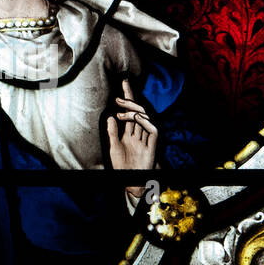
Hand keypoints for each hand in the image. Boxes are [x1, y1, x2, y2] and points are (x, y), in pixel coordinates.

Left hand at [107, 78, 156, 198]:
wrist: (130, 180)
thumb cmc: (121, 167)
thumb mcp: (113, 147)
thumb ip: (112, 133)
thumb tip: (111, 116)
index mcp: (129, 133)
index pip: (128, 112)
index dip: (127, 98)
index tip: (123, 84)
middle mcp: (138, 134)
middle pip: (137, 111)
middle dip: (131, 98)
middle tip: (122, 89)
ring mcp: (146, 138)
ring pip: (144, 117)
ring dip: (134, 110)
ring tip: (122, 109)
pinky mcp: (152, 145)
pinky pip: (152, 129)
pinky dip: (145, 121)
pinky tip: (135, 117)